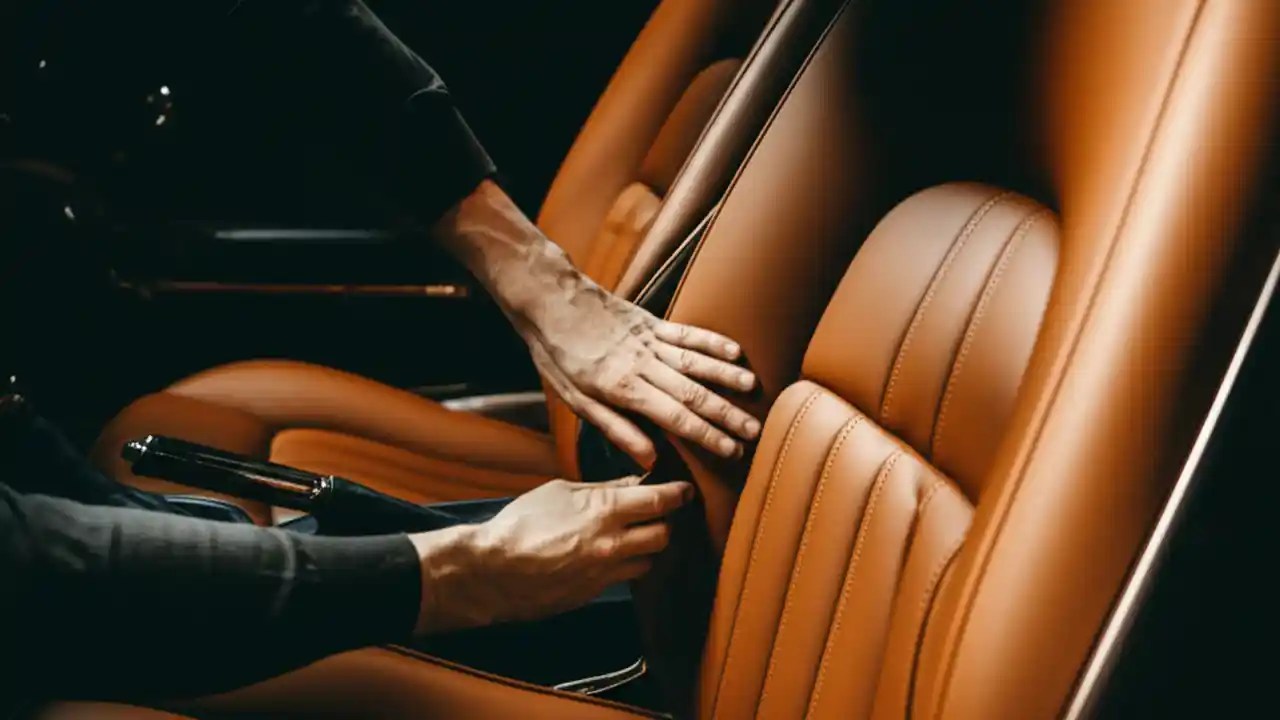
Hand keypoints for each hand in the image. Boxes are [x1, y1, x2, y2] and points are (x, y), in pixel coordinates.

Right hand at [410, 476, 691, 633]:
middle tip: (659, 513)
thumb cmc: (520, 524)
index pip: (660, 502)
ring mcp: (605, 572)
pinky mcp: (595, 593)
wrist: (491, 570)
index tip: (685, 490)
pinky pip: (625, 578)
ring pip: (650, 561)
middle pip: (665, 535)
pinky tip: (615, 556)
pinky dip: (627, 566)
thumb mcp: (560, 491)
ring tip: (638, 536)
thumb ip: (602, 489)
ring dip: (649, 548)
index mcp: (604, 511)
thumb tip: (632, 483)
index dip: (678, 495)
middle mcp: (612, 544)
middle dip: (666, 523)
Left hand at [523, 283, 759, 467]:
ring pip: (696, 361)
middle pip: (694, 392)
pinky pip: (687, 333)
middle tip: (754, 431)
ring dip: (727, 376)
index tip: (732, 450)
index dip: (707, 435)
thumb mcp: (575, 401)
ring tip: (754, 390)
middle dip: (727, 414)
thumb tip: (649, 458)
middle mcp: (643, 364)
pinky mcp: (650, 322)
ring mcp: (649, 341)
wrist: (549, 299)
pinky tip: (735, 351)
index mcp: (623, 388)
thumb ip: (615, 429)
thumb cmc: (557, 354)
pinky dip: (712, 342)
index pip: (675, 417)